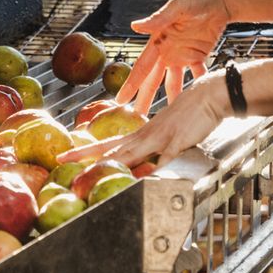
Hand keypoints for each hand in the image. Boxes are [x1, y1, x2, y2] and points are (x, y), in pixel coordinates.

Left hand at [62, 67, 233, 170]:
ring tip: (93, 172)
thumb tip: (144, 161)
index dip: (85, 150)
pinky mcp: (178, 142)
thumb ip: (154, 147)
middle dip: (86, 157)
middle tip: (64, 162)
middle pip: (112, 149)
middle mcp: (145, 136)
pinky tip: (146, 177)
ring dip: (112, 163)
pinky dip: (154, 169)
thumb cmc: (190, 113)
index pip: (108, 144)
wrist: (208, 95)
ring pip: (131, 153)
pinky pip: (164, 159)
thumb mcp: (166, 130)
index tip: (64, 155)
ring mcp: (160, 139)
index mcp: (141, 134)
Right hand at [119, 0, 235, 114]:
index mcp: (158, 41)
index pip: (142, 67)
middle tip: (139, 117)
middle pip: (154, 79)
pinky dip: (197, 84)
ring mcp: (182, 54)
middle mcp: (167, 51)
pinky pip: (196, 73)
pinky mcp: (198, 55)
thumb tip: (135, 25)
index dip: (131, 84)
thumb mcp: (177, 7)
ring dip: (172, 97)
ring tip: (170, 115)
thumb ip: (158, 19)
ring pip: (174, 81)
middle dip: (146, 98)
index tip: (120, 100)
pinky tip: (197, 97)